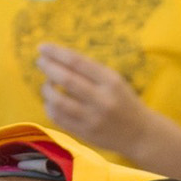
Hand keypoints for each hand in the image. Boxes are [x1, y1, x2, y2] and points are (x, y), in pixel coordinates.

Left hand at [35, 45, 154, 157]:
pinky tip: (50, 102)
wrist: (140, 134)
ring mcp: (92, 118)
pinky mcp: (85, 133)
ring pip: (58, 101)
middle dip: (49, 67)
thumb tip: (58, 58)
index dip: (57, 53)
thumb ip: (90, 71)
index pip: (78, 62)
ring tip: (47, 84)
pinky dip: (49, 107)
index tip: (43, 47)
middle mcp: (102, 99)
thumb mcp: (115, 81)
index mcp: (111, 81)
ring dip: (47, 89)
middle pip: (66, 79)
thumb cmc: (123, 101)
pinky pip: (58, 118)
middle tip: (40, 61)